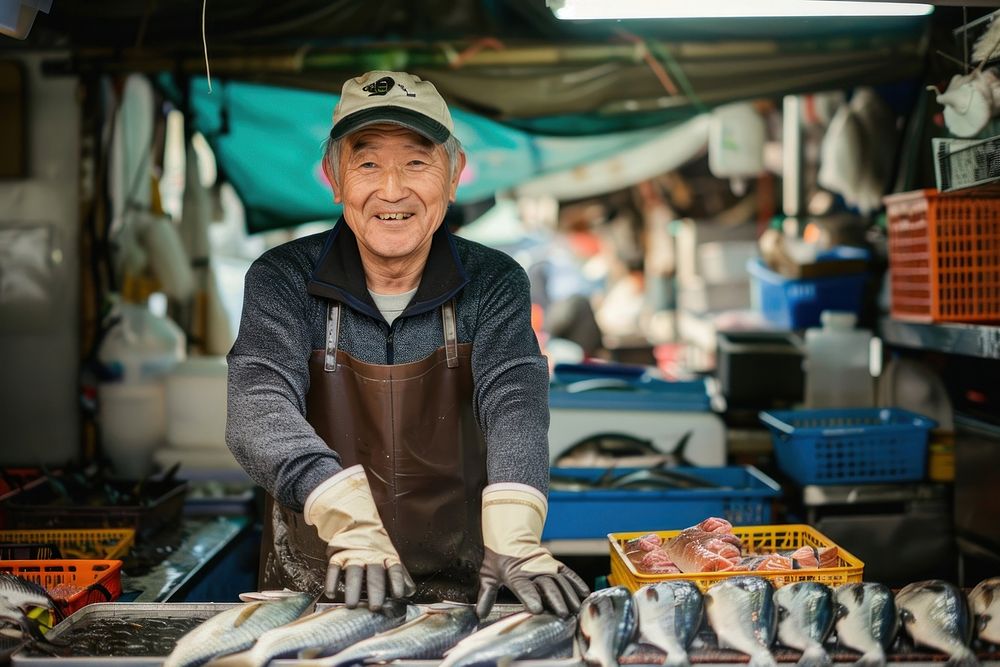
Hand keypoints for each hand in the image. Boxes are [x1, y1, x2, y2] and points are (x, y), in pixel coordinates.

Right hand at [304, 465, 414, 608]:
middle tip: (375, 607)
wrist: (356, 523)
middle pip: (374, 574)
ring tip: (352, 605)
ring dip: (352, 588)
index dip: (397, 581)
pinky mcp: (338, 555)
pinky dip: (331, 580)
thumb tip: (411, 592)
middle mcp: (370, 555)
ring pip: (354, 572)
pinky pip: (333, 567)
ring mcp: (353, 554)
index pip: (394, 568)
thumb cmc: (377, 546)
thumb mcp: (391, 556)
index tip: (398, 594)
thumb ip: (400, 574)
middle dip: (375, 590)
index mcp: (386, 555)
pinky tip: (331, 593)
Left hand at [475, 484, 589, 617]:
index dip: (530, 598)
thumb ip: (486, 595)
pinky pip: (568, 573)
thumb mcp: (488, 574)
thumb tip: (479, 614)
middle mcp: (533, 570)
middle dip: (555, 600)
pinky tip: (584, 594)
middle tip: (563, 614)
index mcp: (515, 573)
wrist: (510, 536)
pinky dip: (577, 583)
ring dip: (569, 594)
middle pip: (546, 585)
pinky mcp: (554, 564)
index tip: (537, 609)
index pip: (523, 587)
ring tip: (576, 609)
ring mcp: (545, 566)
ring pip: (560, 580)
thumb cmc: (498, 558)